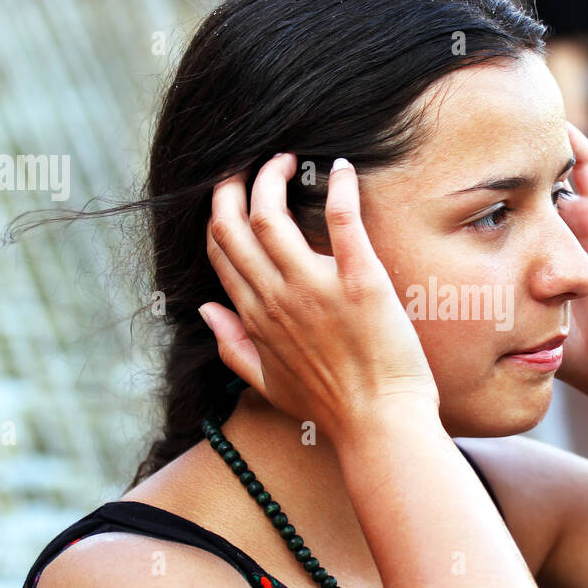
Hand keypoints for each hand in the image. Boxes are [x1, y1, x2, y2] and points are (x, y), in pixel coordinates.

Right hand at [200, 154, 439, 444]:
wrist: (380, 425)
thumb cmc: (331, 407)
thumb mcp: (268, 384)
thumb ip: (233, 346)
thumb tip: (206, 310)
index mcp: (255, 316)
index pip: (221, 249)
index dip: (222, 213)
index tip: (236, 193)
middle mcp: (276, 297)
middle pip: (233, 224)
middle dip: (235, 183)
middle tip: (255, 163)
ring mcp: (315, 288)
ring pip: (270, 214)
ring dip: (273, 176)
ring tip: (288, 161)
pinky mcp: (361, 282)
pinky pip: (342, 220)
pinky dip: (341, 187)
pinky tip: (341, 167)